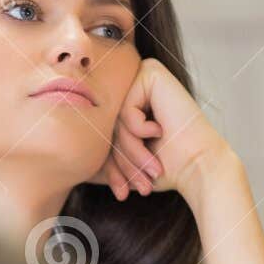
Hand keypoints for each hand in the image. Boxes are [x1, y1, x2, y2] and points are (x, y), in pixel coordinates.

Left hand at [90, 58, 233, 201]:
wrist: (198, 167)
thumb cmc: (167, 168)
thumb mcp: (124, 162)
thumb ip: (99, 155)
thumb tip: (65, 161)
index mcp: (129, 102)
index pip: (103, 132)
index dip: (111, 165)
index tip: (121, 191)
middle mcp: (135, 84)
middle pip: (107, 125)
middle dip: (121, 160)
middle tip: (137, 185)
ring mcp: (143, 75)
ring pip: (114, 118)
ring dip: (131, 150)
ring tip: (151, 168)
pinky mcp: (152, 72)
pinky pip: (125, 109)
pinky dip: (139, 128)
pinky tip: (161, 130)